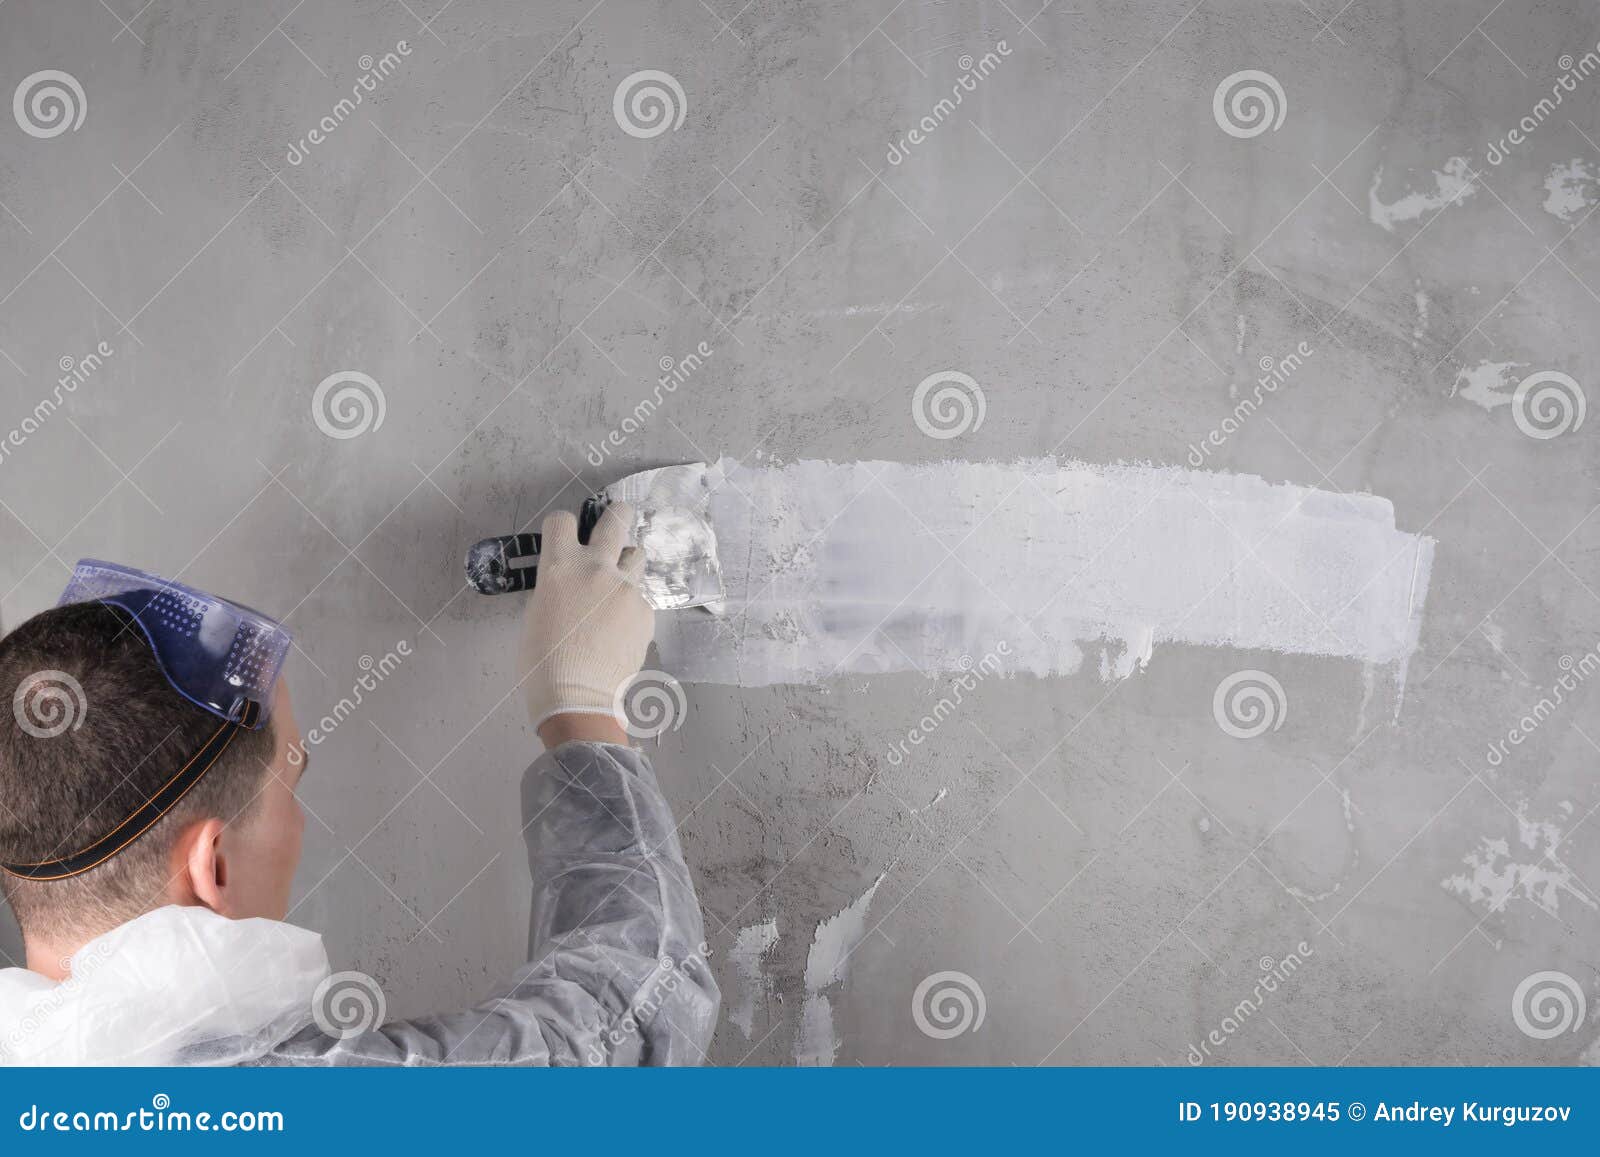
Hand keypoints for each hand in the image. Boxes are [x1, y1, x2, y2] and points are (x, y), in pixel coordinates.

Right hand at [518, 501, 653, 735]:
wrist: (577, 696)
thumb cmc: (543, 662)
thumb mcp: (537, 614)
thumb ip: (557, 588)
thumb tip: (571, 586)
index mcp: (560, 566)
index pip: (562, 521)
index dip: (563, 527)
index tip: (566, 537)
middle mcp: (596, 568)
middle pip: (616, 519)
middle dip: (618, 514)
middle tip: (618, 516)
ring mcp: (626, 588)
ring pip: (637, 555)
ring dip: (627, 563)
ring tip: (618, 584)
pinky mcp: (645, 610)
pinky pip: (640, 597)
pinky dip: (632, 606)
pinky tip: (621, 629)